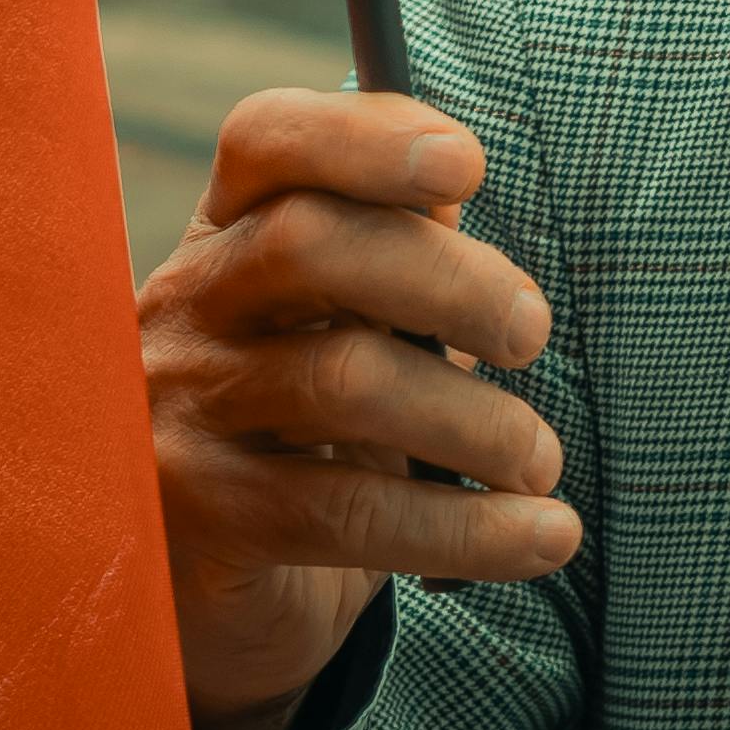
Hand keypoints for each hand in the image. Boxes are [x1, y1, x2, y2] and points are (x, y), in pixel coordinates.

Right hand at [141, 91, 581, 729]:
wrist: (218, 593)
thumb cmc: (313, 433)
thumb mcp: (347, 332)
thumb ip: (396, 257)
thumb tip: (457, 196)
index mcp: (228, 234)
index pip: (265, 140)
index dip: (364, 136)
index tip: (468, 166)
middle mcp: (188, 306)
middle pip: (307, 241)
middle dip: (447, 278)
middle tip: (531, 332)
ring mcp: (184, 411)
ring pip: (339, 380)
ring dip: (474, 420)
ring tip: (539, 460)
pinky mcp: (205, 518)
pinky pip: (347, 512)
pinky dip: (468, 528)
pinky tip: (545, 536)